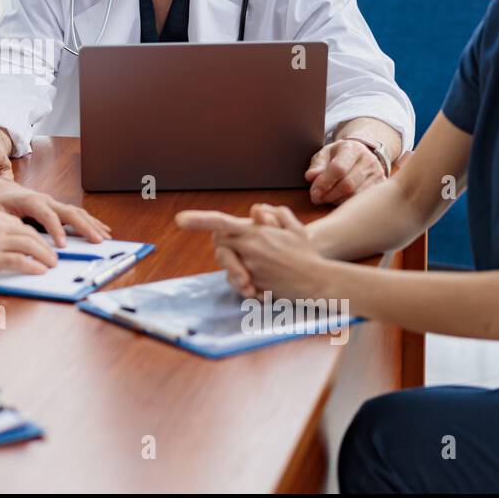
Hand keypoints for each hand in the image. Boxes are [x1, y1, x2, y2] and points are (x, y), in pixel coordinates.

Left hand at [0, 180, 111, 246]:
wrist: (1, 191)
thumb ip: (7, 225)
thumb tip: (20, 239)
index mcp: (31, 201)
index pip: (48, 216)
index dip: (56, 230)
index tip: (63, 245)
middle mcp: (46, 200)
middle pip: (69, 212)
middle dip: (84, 227)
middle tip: (97, 241)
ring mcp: (54, 203)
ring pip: (77, 212)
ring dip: (92, 224)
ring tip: (105, 237)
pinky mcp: (58, 208)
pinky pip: (77, 214)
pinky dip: (91, 222)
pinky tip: (102, 230)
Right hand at [0, 207, 61, 279]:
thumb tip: (1, 240)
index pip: (18, 224)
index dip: (31, 236)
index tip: (39, 244)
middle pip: (29, 233)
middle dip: (44, 245)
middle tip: (53, 255)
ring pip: (30, 246)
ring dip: (45, 256)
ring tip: (52, 264)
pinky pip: (20, 261)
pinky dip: (33, 266)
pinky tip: (39, 271)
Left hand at [176, 204, 329, 299]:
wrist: (318, 281)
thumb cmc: (306, 253)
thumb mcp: (294, 227)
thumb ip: (274, 214)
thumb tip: (255, 209)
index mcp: (255, 233)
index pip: (220, 223)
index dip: (198, 220)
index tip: (179, 219)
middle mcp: (249, 250)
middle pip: (218, 245)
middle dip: (224, 249)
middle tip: (238, 253)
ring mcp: (250, 270)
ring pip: (226, 267)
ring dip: (236, 270)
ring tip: (254, 275)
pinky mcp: (253, 287)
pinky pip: (237, 285)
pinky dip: (246, 285)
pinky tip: (261, 285)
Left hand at [304, 139, 385, 204]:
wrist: (362, 154)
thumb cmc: (339, 155)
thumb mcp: (325, 154)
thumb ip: (317, 165)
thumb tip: (311, 177)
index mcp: (352, 149)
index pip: (338, 168)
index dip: (324, 183)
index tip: (314, 193)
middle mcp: (368, 160)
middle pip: (347, 185)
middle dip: (329, 195)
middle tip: (317, 199)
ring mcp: (377, 173)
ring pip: (355, 195)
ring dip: (337, 201)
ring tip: (327, 198)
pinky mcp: (381, 185)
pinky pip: (363, 200)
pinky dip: (348, 203)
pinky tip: (339, 200)